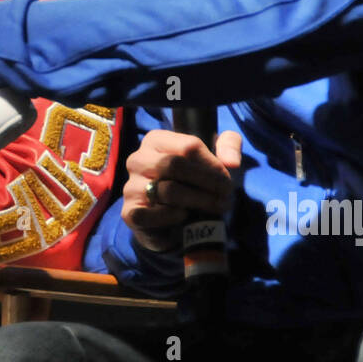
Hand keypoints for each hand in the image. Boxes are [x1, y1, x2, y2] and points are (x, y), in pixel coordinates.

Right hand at [122, 128, 241, 251]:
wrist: (169, 220)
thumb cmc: (191, 182)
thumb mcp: (213, 158)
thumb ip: (228, 145)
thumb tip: (232, 162)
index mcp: (155, 140)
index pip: (188, 146)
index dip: (212, 165)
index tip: (227, 180)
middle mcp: (138, 160)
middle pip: (175, 165)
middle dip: (207, 182)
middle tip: (225, 196)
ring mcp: (131, 186)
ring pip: (168, 190)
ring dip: (198, 201)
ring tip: (216, 208)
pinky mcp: (130, 212)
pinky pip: (152, 213)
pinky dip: (173, 216)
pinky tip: (185, 216)